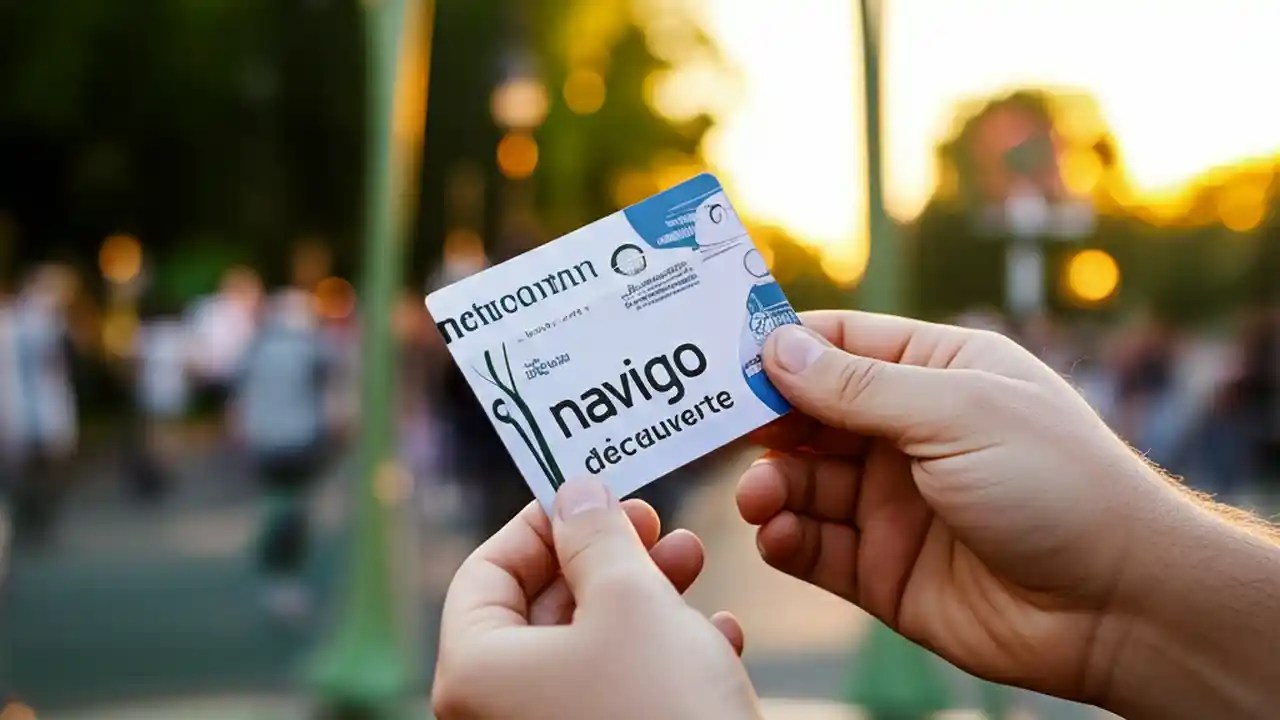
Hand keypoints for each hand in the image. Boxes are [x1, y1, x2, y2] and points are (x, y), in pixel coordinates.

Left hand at [434, 478, 759, 719]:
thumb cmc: (662, 710)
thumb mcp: (630, 600)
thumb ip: (597, 536)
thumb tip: (576, 491)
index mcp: (477, 673)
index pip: (485, 572)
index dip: (540, 523)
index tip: (594, 493)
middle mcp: (500, 713)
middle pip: (542, 608)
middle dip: (606, 556)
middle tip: (654, 522)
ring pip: (589, 648)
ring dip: (645, 597)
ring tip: (695, 559)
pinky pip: (620, 693)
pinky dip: (664, 655)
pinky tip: (718, 632)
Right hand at [738, 312, 1220, 705]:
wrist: (1119, 605)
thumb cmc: (1057, 484)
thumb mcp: (956, 412)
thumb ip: (859, 387)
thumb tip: (778, 347)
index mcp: (936, 374)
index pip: (838, 345)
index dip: (780, 348)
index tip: (720, 358)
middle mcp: (908, 435)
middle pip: (808, 416)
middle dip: (762, 422)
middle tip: (713, 430)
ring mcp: (893, 504)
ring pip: (801, 483)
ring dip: (768, 484)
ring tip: (758, 495)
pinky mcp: (883, 569)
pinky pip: (814, 546)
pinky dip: (786, 537)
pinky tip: (779, 533)